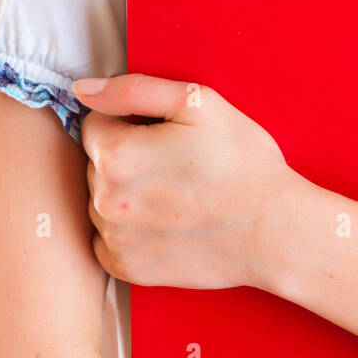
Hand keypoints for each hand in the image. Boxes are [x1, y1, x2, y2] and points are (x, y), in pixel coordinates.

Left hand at [71, 74, 294, 289]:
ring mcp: (114, 239)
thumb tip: (84, 89)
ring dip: (127, 193)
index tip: (167, 135)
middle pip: (96, 163)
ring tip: (176, 194)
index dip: (132, 122)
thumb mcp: (197, 103)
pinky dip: (129, 230)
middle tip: (178, 164)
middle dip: (128, 157)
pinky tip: (166, 222)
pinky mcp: (127, 268)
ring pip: (102, 200)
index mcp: (115, 154)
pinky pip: (108, 239)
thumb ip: (134, 89)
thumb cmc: (243, 162)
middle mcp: (104, 200)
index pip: (95, 123)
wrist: (274, 230)